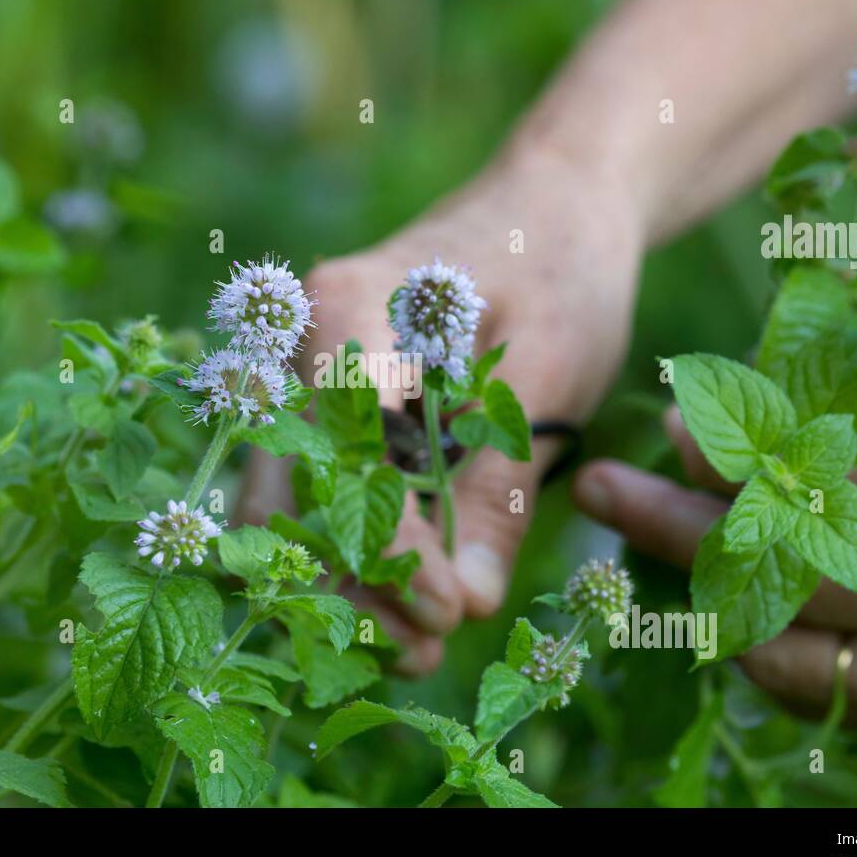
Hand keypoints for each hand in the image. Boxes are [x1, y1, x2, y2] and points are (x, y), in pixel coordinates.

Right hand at [241, 145, 642, 672]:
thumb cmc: (559, 266)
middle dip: (351, 580)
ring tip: (419, 648)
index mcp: (348, 311)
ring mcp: (310, 374)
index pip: (344, 451)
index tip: (450, 611)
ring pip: (301, 501)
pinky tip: (410, 601)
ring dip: (350, 579)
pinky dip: (362, 549)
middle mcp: (305, 344)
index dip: (390, 545)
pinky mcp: (337, 404)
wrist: (554, 204)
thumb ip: (500, 484)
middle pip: (297, 488)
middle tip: (424, 652)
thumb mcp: (550, 371)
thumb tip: (467, 606)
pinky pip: (329, 489)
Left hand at [574, 407, 856, 750]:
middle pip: (783, 571)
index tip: (675, 431)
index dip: (737, 461)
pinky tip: (725, 596)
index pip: (827, 488)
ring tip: (649, 534)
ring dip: (703, 590)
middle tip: (603, 488)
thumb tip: (769, 349)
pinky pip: (816, 694)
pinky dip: (759, 644)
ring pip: (783, 648)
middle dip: (676, 525)